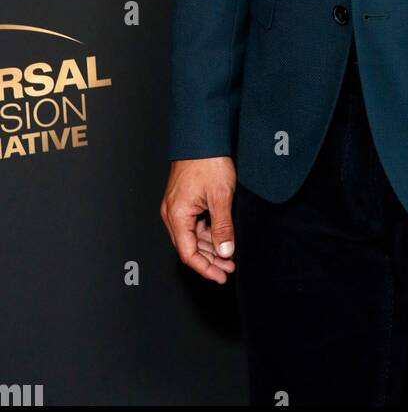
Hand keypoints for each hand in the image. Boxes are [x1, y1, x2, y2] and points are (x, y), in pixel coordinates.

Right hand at [160, 157, 236, 282]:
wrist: (203, 135)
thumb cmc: (209, 161)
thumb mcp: (221, 196)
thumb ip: (223, 227)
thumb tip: (225, 252)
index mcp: (177, 215)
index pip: (188, 254)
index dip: (205, 268)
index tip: (221, 276)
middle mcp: (172, 213)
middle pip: (189, 247)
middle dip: (210, 260)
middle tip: (229, 268)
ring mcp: (177, 206)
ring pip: (193, 236)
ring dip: (211, 247)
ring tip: (230, 255)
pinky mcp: (185, 199)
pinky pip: (195, 224)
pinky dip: (209, 233)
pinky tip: (223, 237)